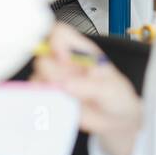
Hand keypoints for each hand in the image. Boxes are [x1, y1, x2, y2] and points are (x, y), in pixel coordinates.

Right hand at [32, 23, 142, 154]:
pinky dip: (44, 99)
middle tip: (66, 82)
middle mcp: (67, 63)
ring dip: (47, 87)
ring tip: (65, 96)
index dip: (55, 41)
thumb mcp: (109, 89)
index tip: (62, 58)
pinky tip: (59, 104)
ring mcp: (59, 80)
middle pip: (44, 55)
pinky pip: (38, 95)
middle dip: (51, 70)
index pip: (60, 33)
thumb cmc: (117, 97)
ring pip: (37, 75)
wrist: (117, 121)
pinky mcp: (54, 97)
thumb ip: (89, 86)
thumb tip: (66, 84)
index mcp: (82, 52)